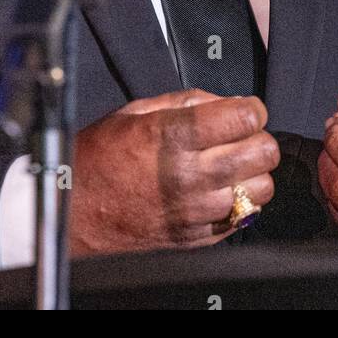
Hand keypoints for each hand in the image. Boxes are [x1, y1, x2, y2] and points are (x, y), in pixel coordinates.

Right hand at [69, 88, 278, 255]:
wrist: (74, 210)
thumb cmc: (100, 156)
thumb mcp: (136, 111)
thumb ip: (186, 101)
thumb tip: (226, 101)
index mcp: (174, 136)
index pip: (246, 117)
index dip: (251, 108)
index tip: (243, 110)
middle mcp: (190, 175)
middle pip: (263, 152)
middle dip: (257, 138)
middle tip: (240, 136)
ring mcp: (196, 211)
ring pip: (262, 188)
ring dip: (253, 173)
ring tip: (232, 165)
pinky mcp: (198, 236)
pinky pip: (244, 217)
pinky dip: (241, 201)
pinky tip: (219, 190)